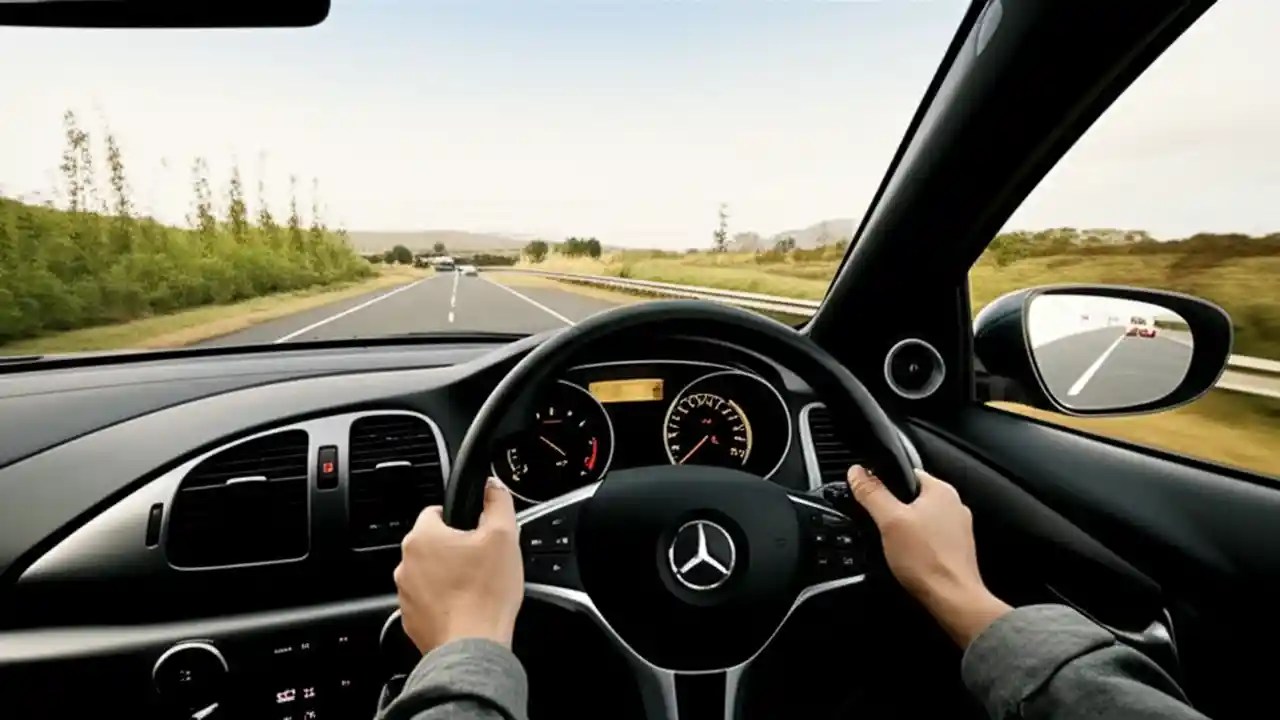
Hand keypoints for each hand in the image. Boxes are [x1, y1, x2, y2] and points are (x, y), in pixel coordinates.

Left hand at [394, 478, 524, 652]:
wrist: (473, 646)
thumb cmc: (485, 594)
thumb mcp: (504, 536)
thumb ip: (497, 502)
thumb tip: (492, 488)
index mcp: (422, 537)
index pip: (436, 511)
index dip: (461, 520)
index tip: (478, 533)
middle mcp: (406, 564)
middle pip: (434, 544)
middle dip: (456, 549)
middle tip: (482, 561)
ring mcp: (405, 593)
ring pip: (430, 573)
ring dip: (449, 576)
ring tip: (476, 587)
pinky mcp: (411, 618)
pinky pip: (429, 600)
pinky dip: (445, 601)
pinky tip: (467, 607)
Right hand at [847, 464, 1010, 646]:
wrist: (953, 599)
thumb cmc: (927, 561)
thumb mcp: (889, 521)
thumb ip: (872, 493)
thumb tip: (856, 472)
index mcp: (941, 491)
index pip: (906, 473)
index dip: (885, 484)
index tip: (872, 500)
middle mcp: (954, 506)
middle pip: (913, 498)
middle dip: (895, 512)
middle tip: (883, 528)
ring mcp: (958, 529)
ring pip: (922, 520)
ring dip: (906, 530)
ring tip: (897, 547)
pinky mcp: (956, 549)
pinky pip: (930, 539)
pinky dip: (918, 546)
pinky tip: (910, 559)